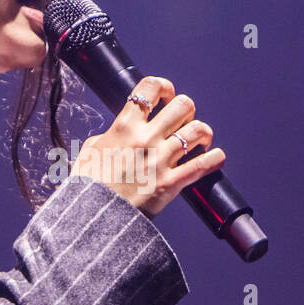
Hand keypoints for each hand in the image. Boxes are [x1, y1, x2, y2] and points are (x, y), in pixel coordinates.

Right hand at [69, 76, 225, 216]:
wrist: (92, 217)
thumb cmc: (88, 184)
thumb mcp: (90, 150)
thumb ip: (109, 135)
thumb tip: (118, 133)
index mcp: (124, 126)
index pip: (150, 87)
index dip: (164, 87)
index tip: (166, 95)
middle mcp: (145, 138)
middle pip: (182, 105)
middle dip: (187, 110)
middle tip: (183, 122)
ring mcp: (160, 160)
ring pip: (198, 130)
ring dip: (202, 133)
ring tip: (199, 141)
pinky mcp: (170, 183)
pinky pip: (203, 165)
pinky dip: (214, 159)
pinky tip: (215, 157)